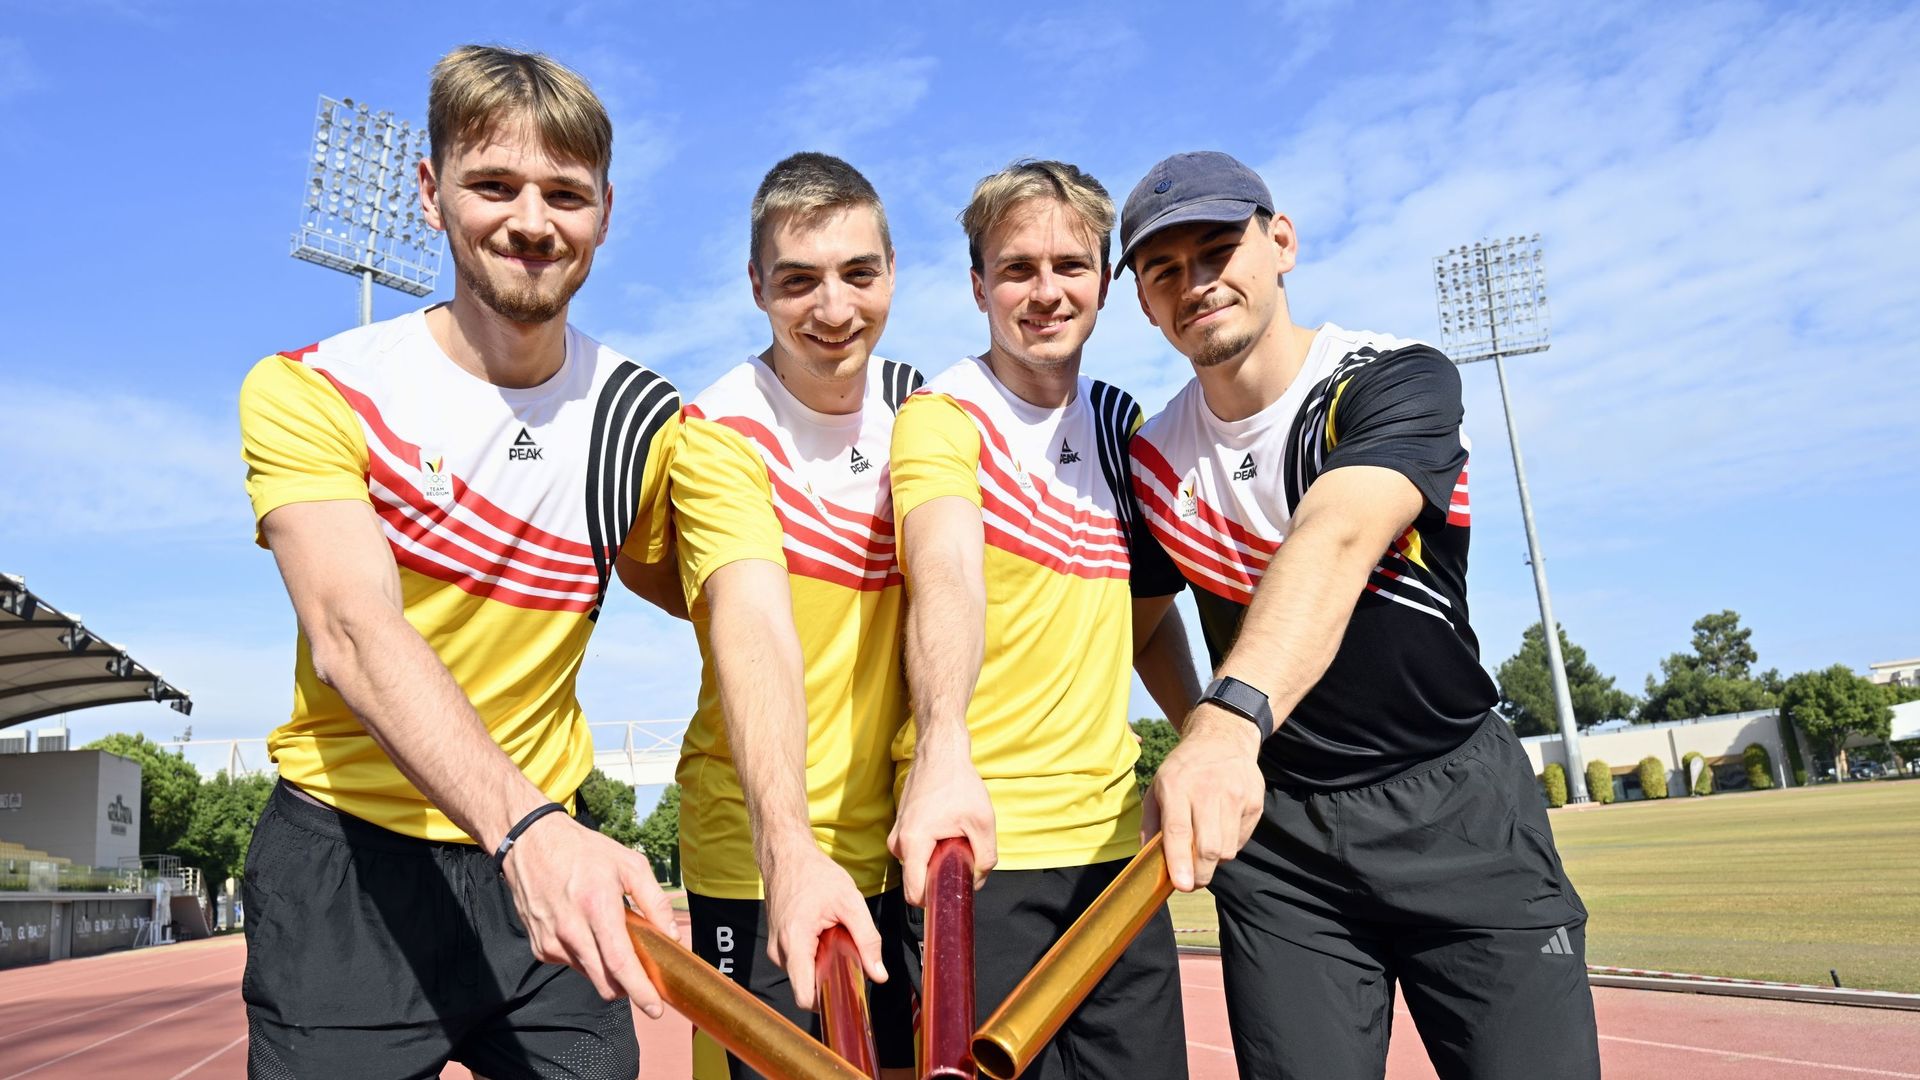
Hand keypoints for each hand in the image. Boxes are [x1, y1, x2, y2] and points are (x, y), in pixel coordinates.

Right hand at [502, 813, 678, 1016]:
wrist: (530, 843)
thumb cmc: (584, 851)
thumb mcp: (630, 864)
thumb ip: (655, 901)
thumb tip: (671, 936)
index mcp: (596, 906)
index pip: (620, 963)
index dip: (639, 990)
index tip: (655, 1008)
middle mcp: (570, 929)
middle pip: (605, 982)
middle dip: (628, 988)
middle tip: (643, 974)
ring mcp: (550, 941)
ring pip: (590, 976)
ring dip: (606, 968)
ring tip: (609, 934)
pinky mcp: (539, 947)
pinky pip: (572, 964)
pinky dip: (587, 957)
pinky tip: (586, 930)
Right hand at [763, 839, 886, 1010]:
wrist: (786, 856)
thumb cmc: (816, 874)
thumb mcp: (850, 902)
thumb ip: (867, 939)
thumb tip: (879, 975)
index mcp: (795, 942)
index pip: (804, 995)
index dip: (827, 1003)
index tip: (848, 997)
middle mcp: (779, 951)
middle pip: (808, 986)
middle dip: (830, 977)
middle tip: (847, 953)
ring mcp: (776, 949)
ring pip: (805, 974)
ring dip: (823, 964)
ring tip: (834, 935)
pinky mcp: (778, 945)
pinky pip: (800, 963)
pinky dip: (815, 954)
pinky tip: (824, 933)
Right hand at [888, 749, 995, 906]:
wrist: (940, 752)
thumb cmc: (959, 783)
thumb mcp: (982, 823)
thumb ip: (985, 859)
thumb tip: (976, 882)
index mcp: (914, 843)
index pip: (914, 894)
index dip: (933, 903)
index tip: (952, 896)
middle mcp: (898, 842)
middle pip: (917, 881)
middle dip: (939, 879)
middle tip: (962, 861)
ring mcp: (897, 835)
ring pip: (917, 866)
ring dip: (936, 862)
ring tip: (956, 839)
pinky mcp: (901, 828)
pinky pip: (916, 852)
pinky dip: (932, 850)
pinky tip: (948, 831)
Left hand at [1147, 704, 1263, 890]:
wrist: (1223, 739)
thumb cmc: (1184, 769)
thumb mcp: (1157, 787)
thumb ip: (1151, 823)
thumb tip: (1148, 860)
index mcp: (1177, 787)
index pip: (1179, 831)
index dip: (1180, 862)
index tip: (1182, 885)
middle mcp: (1208, 790)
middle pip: (1209, 847)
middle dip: (1200, 874)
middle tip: (1192, 882)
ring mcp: (1236, 795)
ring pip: (1228, 849)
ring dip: (1214, 860)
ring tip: (1204, 848)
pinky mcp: (1254, 801)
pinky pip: (1242, 839)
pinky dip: (1230, 845)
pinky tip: (1221, 829)